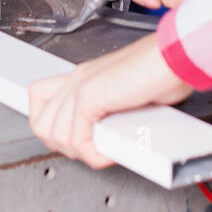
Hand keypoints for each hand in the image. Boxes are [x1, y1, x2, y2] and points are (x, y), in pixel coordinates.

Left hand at [28, 34, 191, 168]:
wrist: (173, 56)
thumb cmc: (162, 71)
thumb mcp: (128, 96)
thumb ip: (111, 113)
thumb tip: (107, 139)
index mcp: (84, 76)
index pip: (38, 99)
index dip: (53, 127)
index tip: (77, 139)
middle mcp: (77, 78)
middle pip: (40, 122)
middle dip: (64, 146)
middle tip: (91, 149)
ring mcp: (81, 85)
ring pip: (54, 134)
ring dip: (80, 152)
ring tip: (102, 151)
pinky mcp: (90, 96)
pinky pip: (78, 138)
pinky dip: (93, 154)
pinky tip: (108, 152)